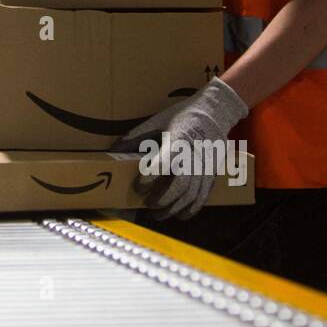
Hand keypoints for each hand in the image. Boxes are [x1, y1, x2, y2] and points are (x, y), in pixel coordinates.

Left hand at [117, 76, 247, 220]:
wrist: (214, 112)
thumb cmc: (182, 116)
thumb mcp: (156, 121)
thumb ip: (135, 138)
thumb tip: (112, 151)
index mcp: (178, 141)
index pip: (165, 162)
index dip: (151, 176)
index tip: (139, 185)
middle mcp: (194, 156)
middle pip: (181, 185)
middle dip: (163, 199)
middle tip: (148, 204)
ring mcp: (205, 166)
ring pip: (192, 194)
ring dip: (174, 207)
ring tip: (158, 214)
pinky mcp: (212, 173)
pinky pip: (203, 196)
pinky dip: (191, 208)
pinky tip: (179, 214)